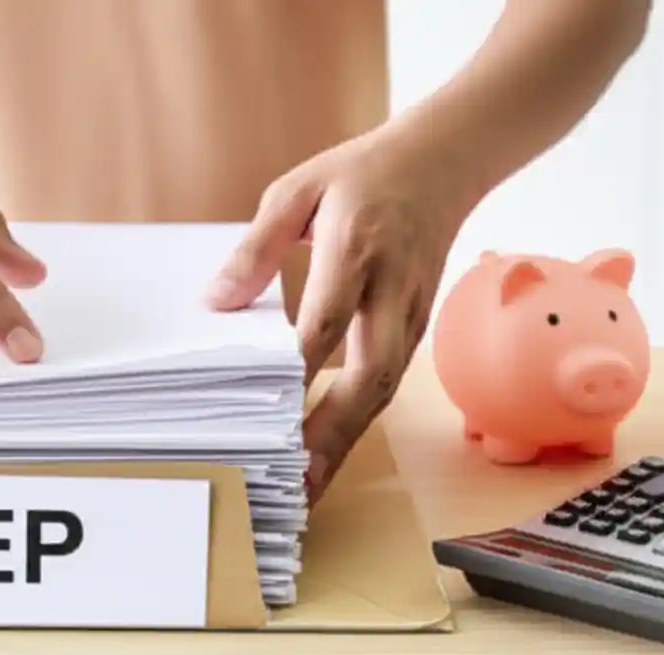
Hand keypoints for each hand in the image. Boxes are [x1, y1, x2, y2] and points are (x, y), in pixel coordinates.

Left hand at [206, 123, 477, 503]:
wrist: (445, 161)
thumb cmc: (362, 174)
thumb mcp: (297, 190)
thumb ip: (257, 247)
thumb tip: (218, 300)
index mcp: (355, 248)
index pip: (327, 319)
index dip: (300, 370)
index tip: (269, 412)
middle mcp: (389, 289)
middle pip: (369, 373)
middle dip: (333, 431)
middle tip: (298, 478)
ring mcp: (410, 312)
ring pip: (384, 387)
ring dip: (348, 439)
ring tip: (310, 484)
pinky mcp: (416, 324)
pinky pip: (389, 380)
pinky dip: (360, 420)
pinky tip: (331, 448)